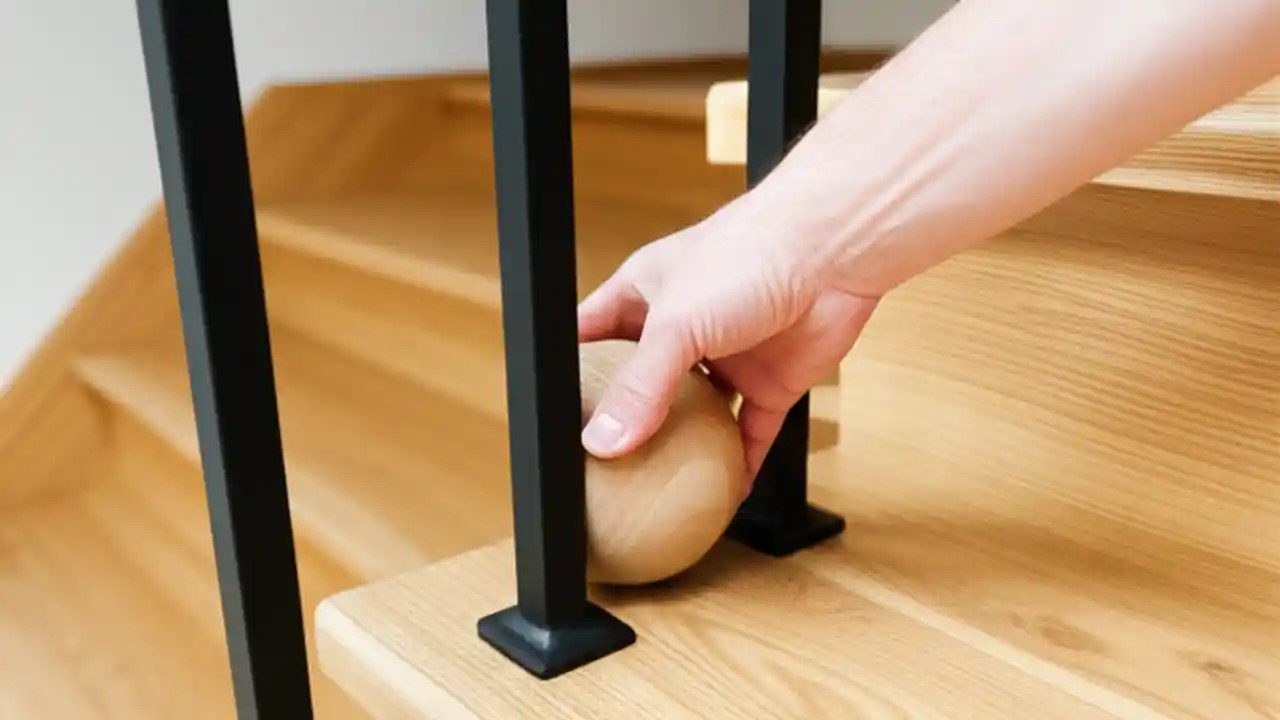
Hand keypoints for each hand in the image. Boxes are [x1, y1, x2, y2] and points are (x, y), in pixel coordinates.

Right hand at [577, 193, 878, 492]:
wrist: (835, 249)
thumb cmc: (750, 254)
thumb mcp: (675, 323)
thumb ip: (640, 387)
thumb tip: (605, 443)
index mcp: (645, 293)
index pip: (592, 337)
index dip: (573, 373)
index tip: (554, 416)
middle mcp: (684, 326)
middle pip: (643, 382)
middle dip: (624, 420)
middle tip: (598, 466)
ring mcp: (728, 355)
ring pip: (697, 413)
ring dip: (681, 448)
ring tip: (652, 490)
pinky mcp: (771, 381)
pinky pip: (750, 432)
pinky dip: (738, 463)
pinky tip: (723, 494)